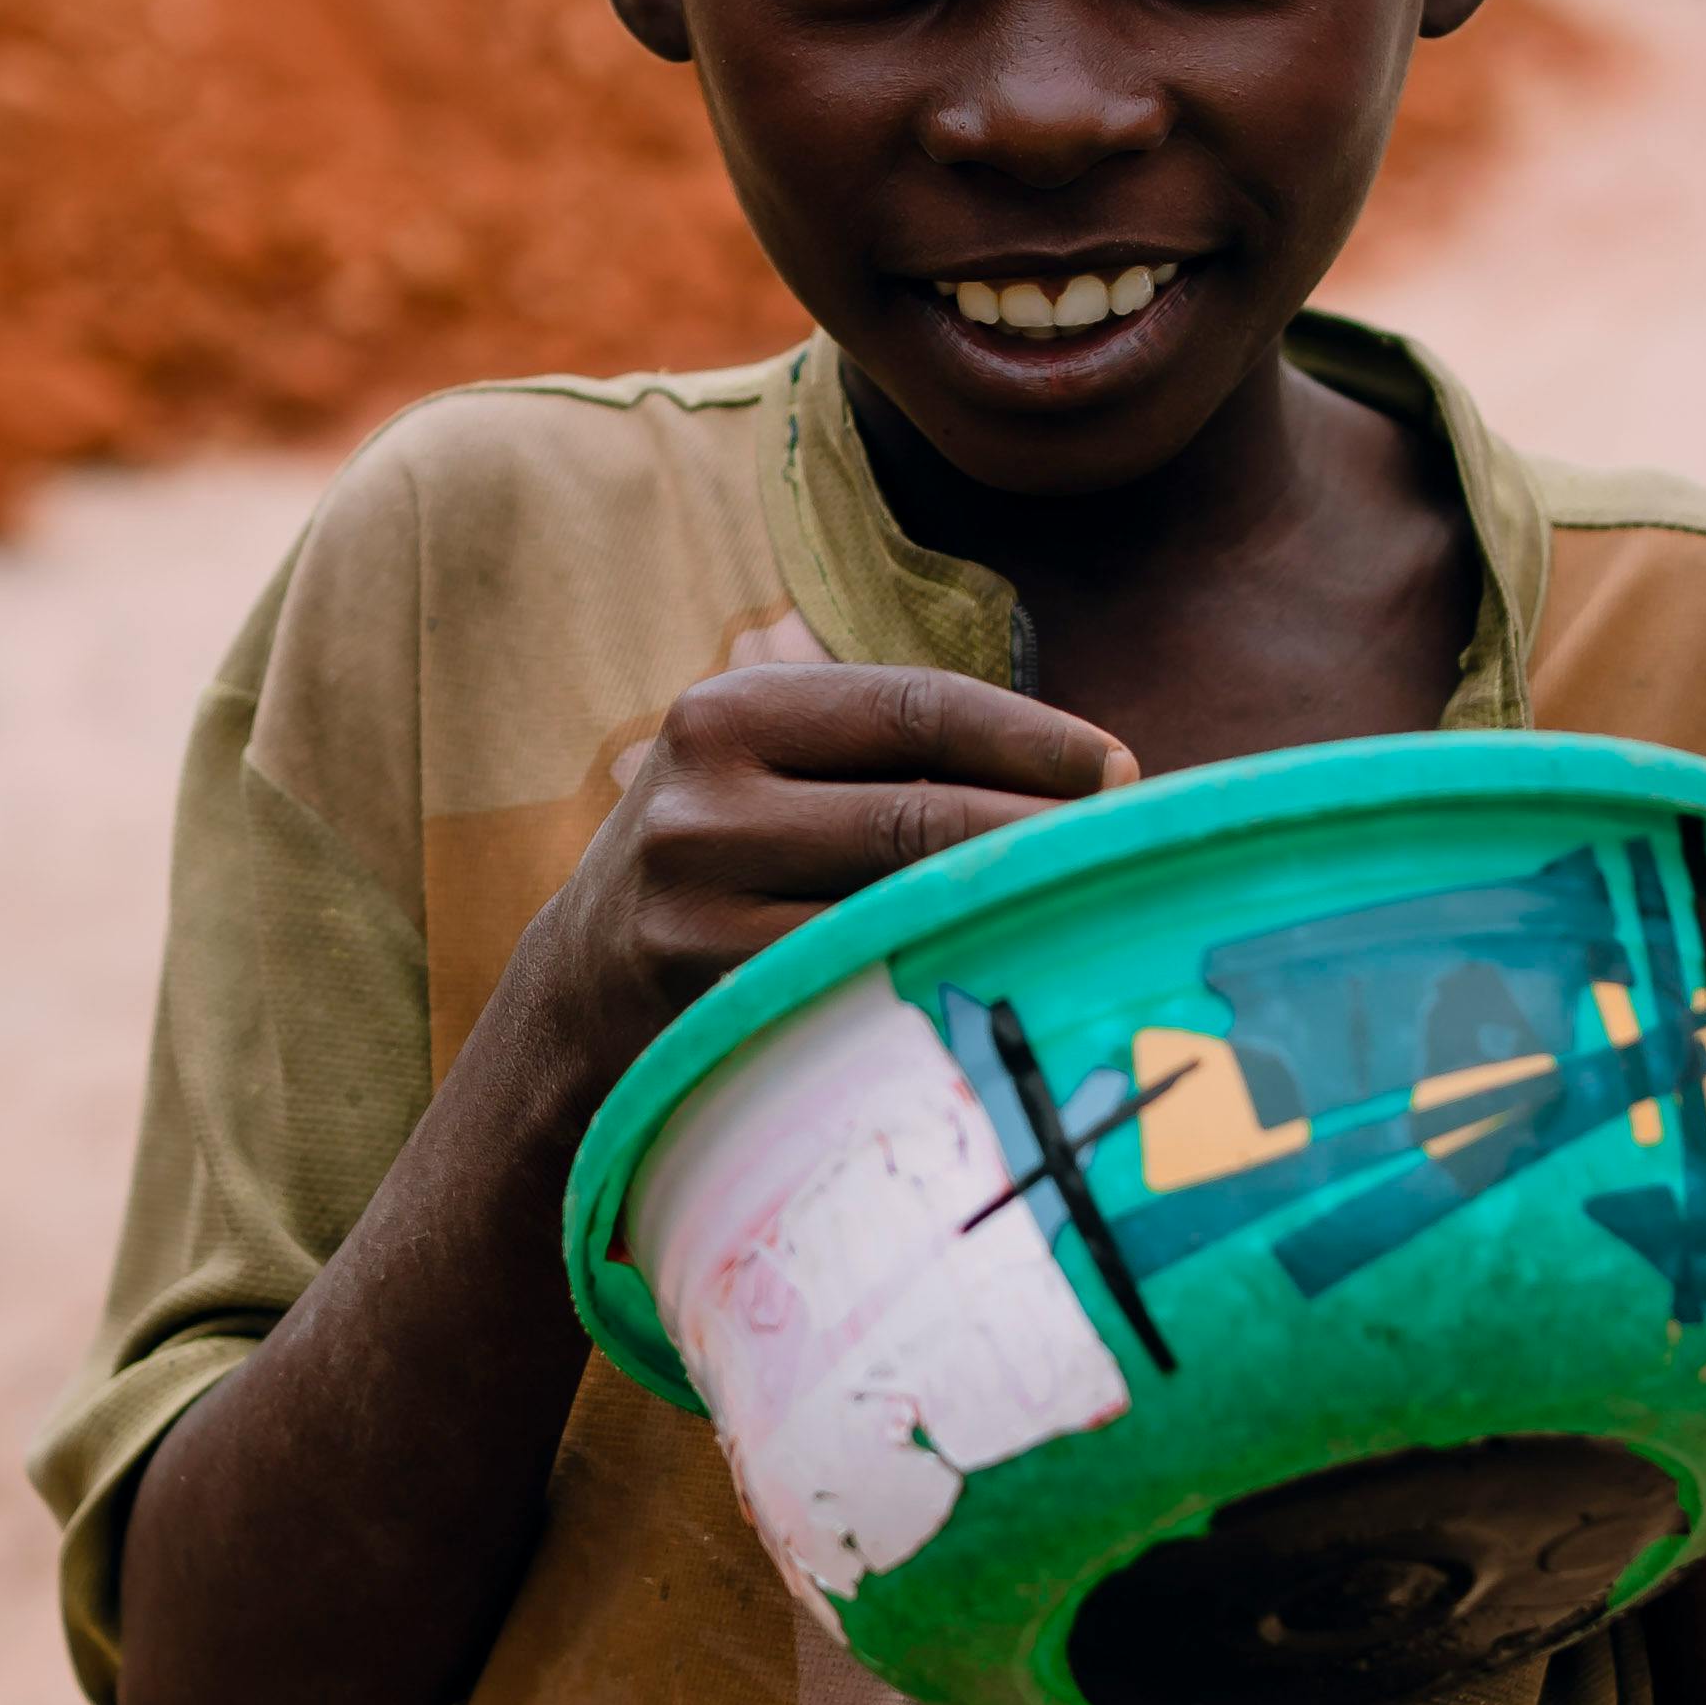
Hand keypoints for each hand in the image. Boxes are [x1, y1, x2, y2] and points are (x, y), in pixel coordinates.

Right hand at [525, 663, 1135, 1096]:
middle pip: (920, 810)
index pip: (914, 705)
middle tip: (1131, 852)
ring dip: (1004, 912)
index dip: (1033, 735)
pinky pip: (857, 982)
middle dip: (1040, 832)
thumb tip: (1086, 769)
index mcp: (729, 713)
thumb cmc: (723, 866)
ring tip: (1090, 915)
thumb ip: (881, 752)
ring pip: (896, 904)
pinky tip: (1001, 979)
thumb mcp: (763, 775)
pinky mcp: (702, 996)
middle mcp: (702, 798)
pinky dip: (939, 976)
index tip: (1122, 769)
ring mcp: (694, 903)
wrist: (574, 998)